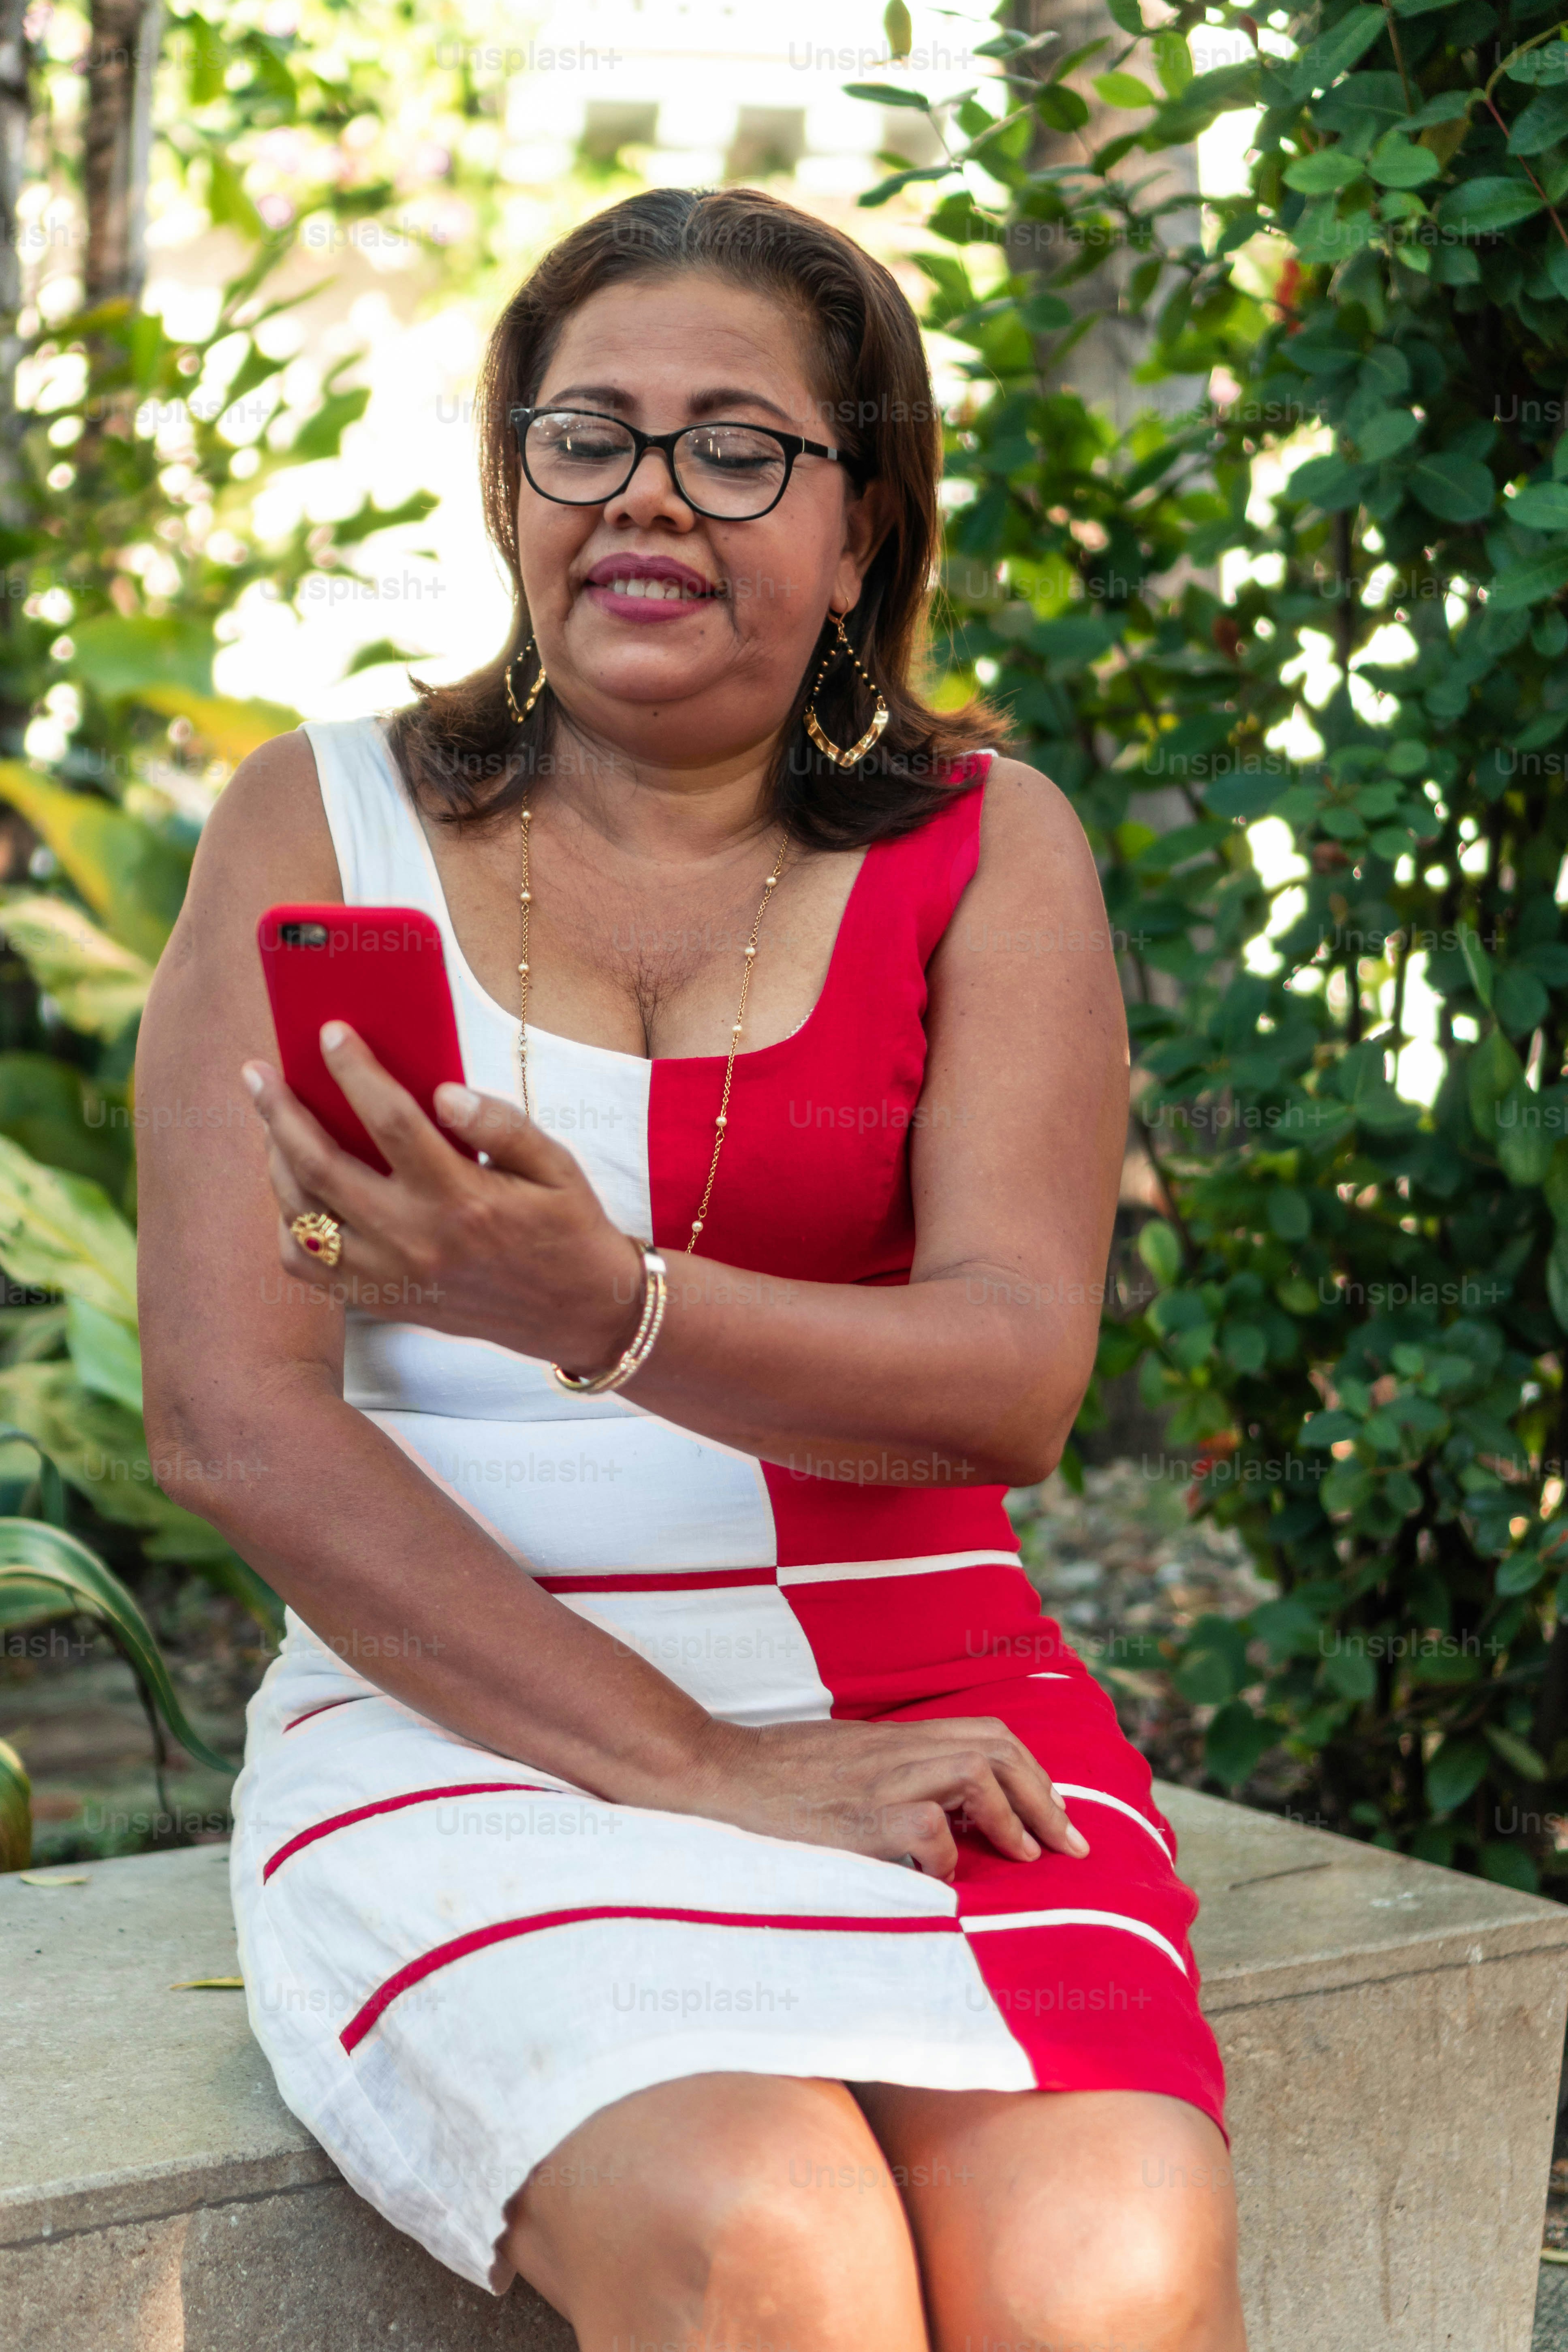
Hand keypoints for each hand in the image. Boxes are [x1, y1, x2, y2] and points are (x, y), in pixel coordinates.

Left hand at [242, 1022, 643, 1370]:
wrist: (576, 1312)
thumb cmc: (565, 1227)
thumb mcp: (555, 1165)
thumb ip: (502, 1124)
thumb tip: (443, 1092)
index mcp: (463, 1200)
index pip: (391, 1121)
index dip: (355, 1072)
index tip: (331, 1032)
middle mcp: (416, 1241)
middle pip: (322, 1166)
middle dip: (279, 1111)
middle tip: (255, 1072)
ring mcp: (391, 1277)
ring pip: (302, 1216)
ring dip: (275, 1162)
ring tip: (269, 1122)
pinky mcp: (382, 1302)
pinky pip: (308, 1266)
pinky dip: (288, 1225)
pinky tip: (291, 1191)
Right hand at [677, 1714, 1089, 1880]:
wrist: (714, 1774)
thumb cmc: (775, 1781)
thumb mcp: (847, 1765)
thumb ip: (896, 1776)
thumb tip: (950, 1816)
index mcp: (896, 1740)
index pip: (986, 1734)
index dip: (1033, 1772)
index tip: (1055, 1817)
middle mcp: (896, 1751)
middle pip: (998, 1746)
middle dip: (1045, 1796)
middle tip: (1069, 1846)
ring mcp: (879, 1780)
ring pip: (977, 1768)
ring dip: (1014, 1815)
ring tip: (1027, 1857)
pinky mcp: (858, 1818)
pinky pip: (928, 1827)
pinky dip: (949, 1854)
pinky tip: (944, 1878)